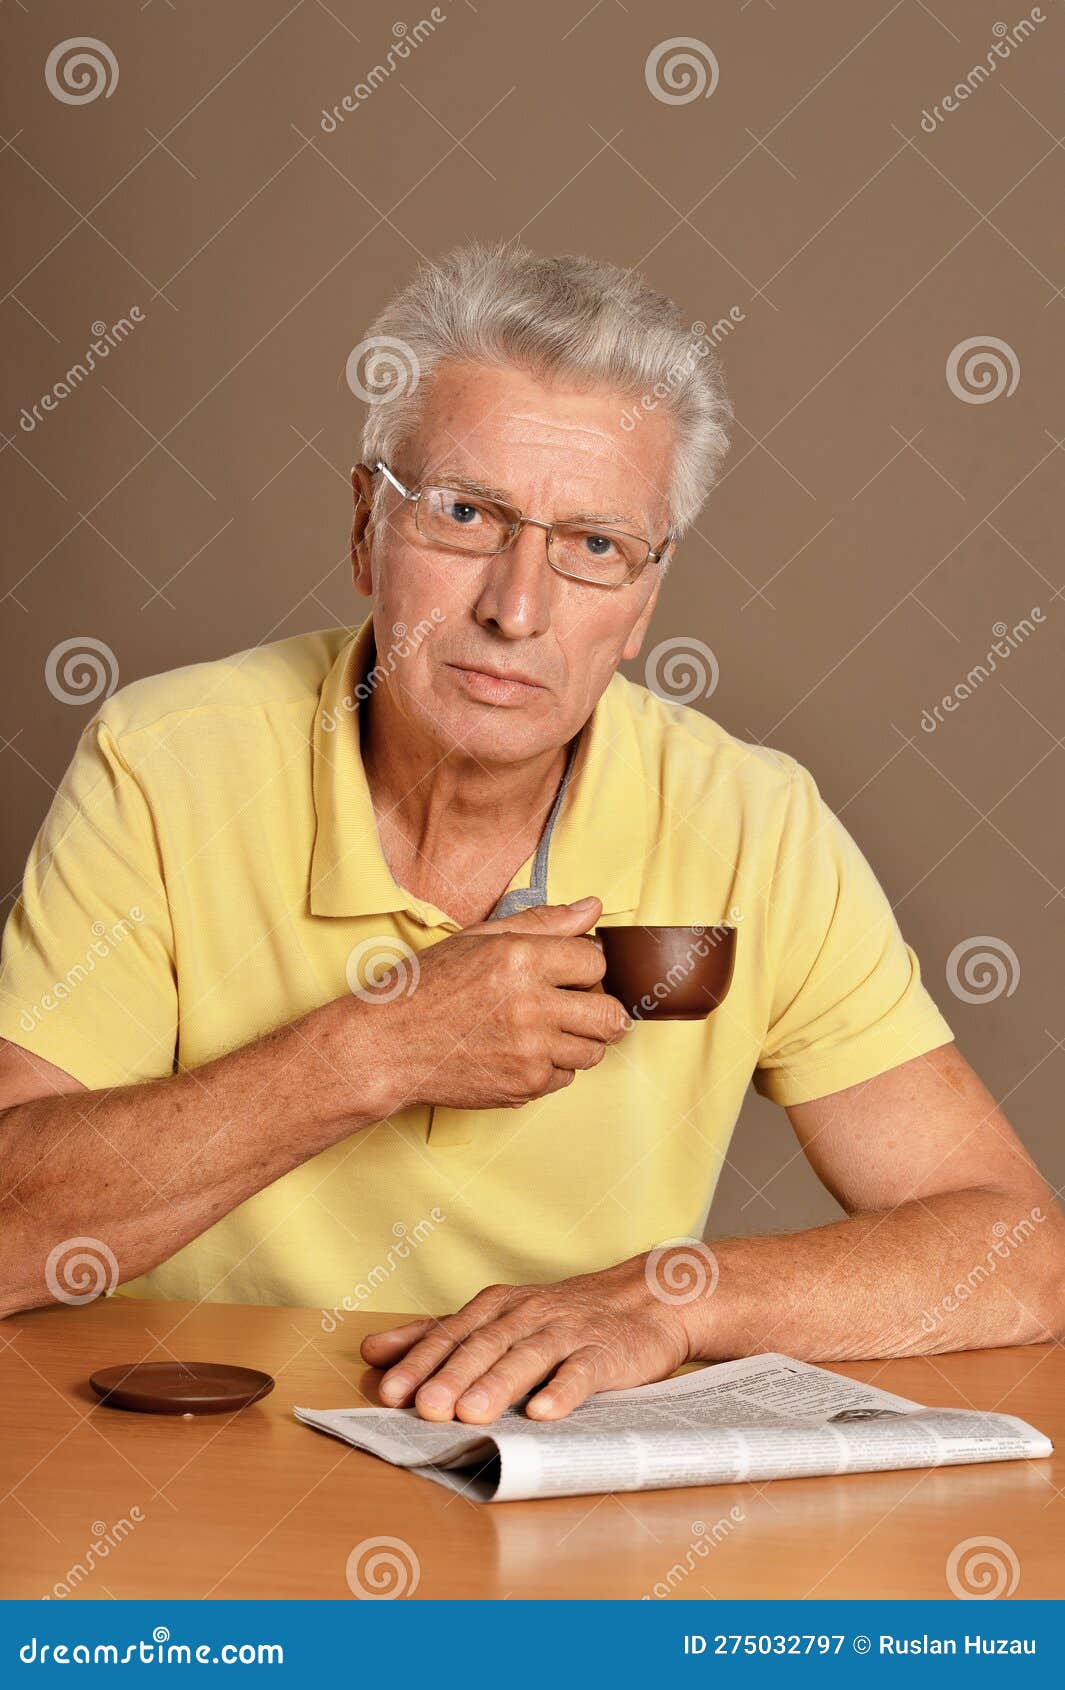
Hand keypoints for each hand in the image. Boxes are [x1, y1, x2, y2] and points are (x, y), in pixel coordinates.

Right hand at [350, 896, 629, 1113]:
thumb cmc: (425, 989)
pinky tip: (518, 1052)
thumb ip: (543, 922)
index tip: (568, 973)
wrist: (384, 1047)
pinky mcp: (524, 1085)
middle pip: (610, 1015)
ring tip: (542, 1030)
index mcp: (520, 958)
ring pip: (593, 1051)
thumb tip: (594, 908)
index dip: (584, 967)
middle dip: (600, 1011)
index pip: (596, 963)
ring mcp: (530, 1050)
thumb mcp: (478, 939)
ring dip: (576, 1041)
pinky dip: (550, 1068)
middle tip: (576, 1008)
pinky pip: (565, 1078)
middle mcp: (531, 1004)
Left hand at [359, 1255, 696, 1422]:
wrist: (645, 1299)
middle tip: (426, 1409)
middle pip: (485, 1345)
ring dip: (499, 1385)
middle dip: (453, 1376)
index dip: (420, 1362)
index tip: (390, 1392)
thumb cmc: (560, 1317)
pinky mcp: (605, 1353)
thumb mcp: (497, 1317)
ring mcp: (568, 1332)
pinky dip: (563, 1390)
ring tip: (472, 1415)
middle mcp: (528, 1314)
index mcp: (497, 1307)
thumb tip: (373, 1351)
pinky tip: (544, 1413)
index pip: (451, 1334)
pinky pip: (582, 1372)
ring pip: (528, 1357)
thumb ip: (437, 1335)